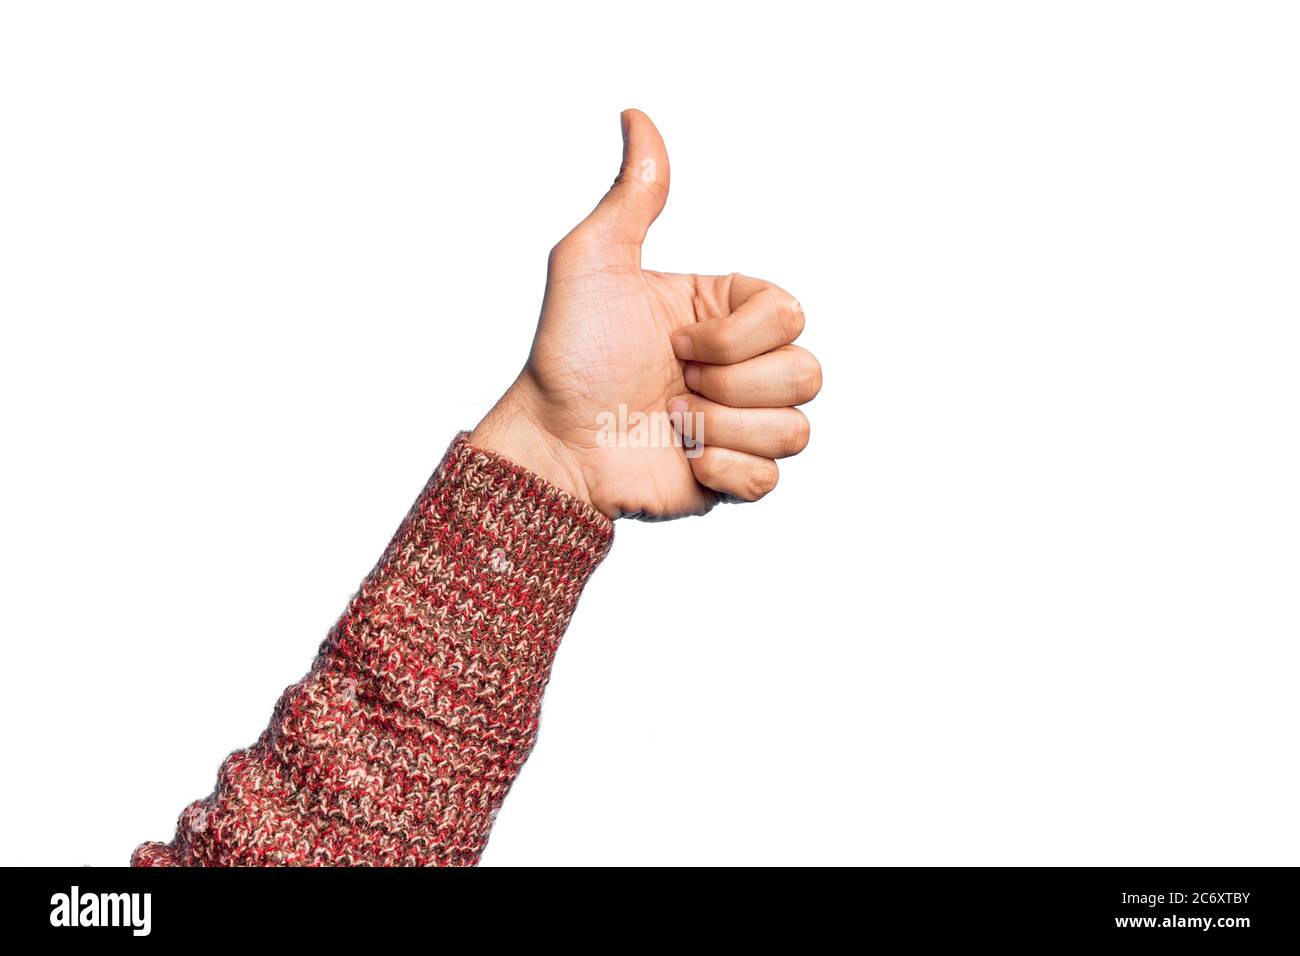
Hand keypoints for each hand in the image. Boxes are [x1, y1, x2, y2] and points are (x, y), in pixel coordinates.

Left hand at [471, 110, 819, 518]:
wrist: (554, 441)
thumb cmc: (568, 352)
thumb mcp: (592, 261)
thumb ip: (633, 195)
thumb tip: (637, 116)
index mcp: (727, 315)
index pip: (791, 313)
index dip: (734, 337)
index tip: (671, 341)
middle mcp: (744, 367)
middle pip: (807, 372)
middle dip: (729, 383)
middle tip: (671, 383)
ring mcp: (742, 423)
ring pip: (796, 428)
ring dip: (720, 426)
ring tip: (670, 421)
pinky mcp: (734, 478)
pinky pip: (771, 479)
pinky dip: (721, 470)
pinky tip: (680, 457)